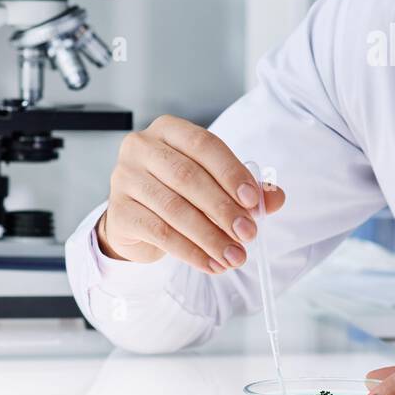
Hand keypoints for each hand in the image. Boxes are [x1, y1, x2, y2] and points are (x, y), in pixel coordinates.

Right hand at [97, 114, 284, 272]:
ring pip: (174, 209)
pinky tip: (211, 264)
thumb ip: (245, 188)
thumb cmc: (178, 192)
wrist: (137, 219)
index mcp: (169, 130)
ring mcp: (124, 178)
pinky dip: (190, 252)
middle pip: (188, 177)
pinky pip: (160, 233)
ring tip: (234, 256)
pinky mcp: (118, 211)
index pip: (204, 144)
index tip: (254, 201)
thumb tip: (275, 198)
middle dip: (223, 209)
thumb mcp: (214, 184)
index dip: (231, 172)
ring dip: (210, 237)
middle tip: (248, 234)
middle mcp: (142, 147)